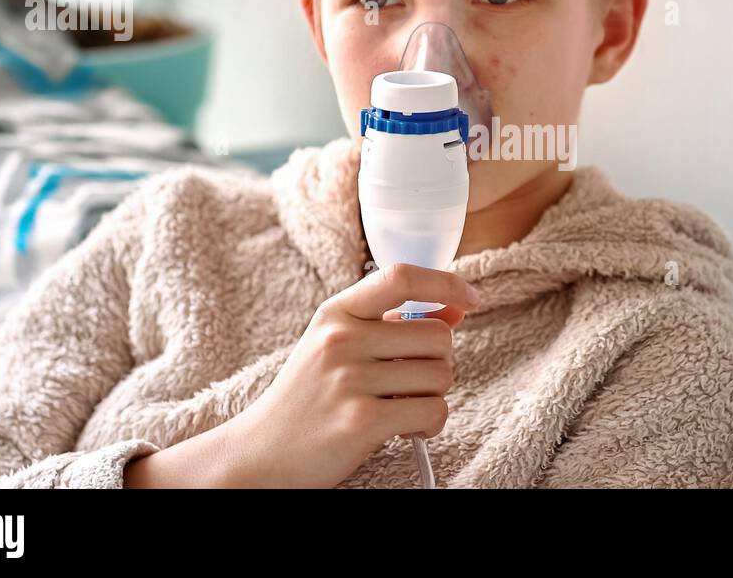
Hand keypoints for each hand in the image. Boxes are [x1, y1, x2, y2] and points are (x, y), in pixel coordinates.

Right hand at [219, 263, 479, 486]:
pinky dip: (430, 424)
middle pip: (438, 335)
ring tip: (401, 408)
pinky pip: (433, 410)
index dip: (446, 283)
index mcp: (335, 313)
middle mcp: (341, 339)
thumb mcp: (339, 347)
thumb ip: (394, 325)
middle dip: (438, 363)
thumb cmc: (307, 399)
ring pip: (441, 374)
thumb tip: (455, 310)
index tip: (471, 300)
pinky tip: (403, 429)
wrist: (261, 454)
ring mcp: (350, 379)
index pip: (401, 277)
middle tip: (410, 384)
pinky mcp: (362, 420)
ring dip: (433, 396)